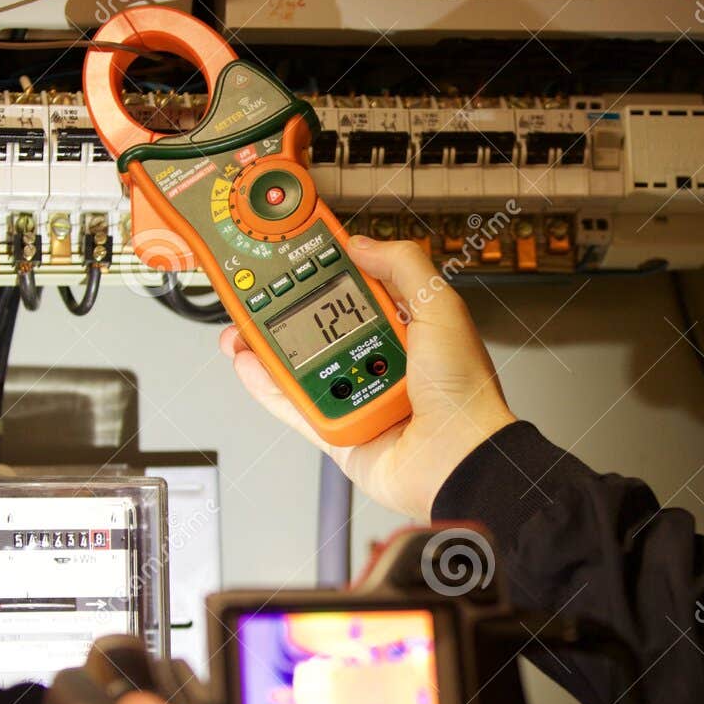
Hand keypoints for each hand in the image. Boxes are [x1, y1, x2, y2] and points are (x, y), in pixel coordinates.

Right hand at [218, 236, 515, 518]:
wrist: (459, 459)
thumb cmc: (463, 392)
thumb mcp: (441, 310)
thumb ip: (404, 267)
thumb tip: (362, 244)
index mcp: (408, 330)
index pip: (358, 289)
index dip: (326, 269)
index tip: (295, 252)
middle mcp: (381, 361)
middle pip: (321, 327)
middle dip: (285, 308)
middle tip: (254, 289)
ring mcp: (357, 395)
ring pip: (301, 365)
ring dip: (267, 345)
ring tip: (240, 324)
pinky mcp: (338, 431)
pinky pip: (294, 406)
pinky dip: (268, 385)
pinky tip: (247, 362)